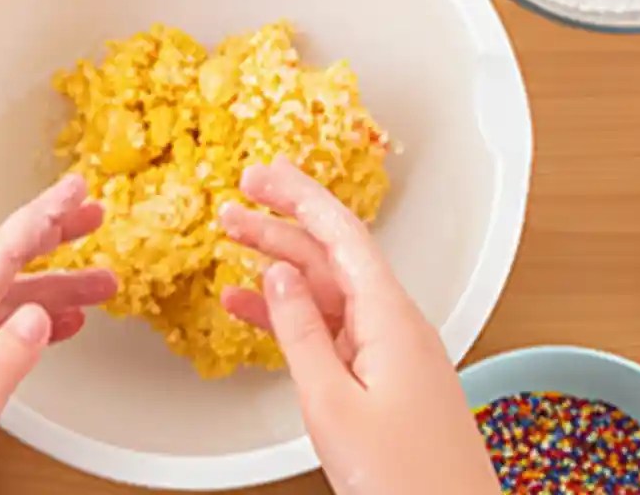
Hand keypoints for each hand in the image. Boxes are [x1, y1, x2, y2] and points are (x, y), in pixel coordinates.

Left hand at [0, 175, 116, 494]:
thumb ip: (1, 364)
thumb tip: (39, 314)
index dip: (41, 216)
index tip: (74, 189)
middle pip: (2, 266)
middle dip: (50, 235)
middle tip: (92, 212)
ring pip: (6, 302)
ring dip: (54, 286)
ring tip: (99, 281)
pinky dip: (35, 322)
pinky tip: (58, 326)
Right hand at [219, 158, 498, 494]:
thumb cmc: (406, 478)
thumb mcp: (332, 402)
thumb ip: (301, 334)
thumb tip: (277, 279)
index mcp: (391, 318)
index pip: (342, 234)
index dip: (300, 196)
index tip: (263, 174)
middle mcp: (397, 325)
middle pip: (333, 257)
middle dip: (281, 226)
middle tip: (237, 203)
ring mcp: (393, 352)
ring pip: (330, 292)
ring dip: (280, 268)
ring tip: (233, 246)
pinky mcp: (386, 379)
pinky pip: (335, 331)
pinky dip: (294, 317)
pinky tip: (256, 310)